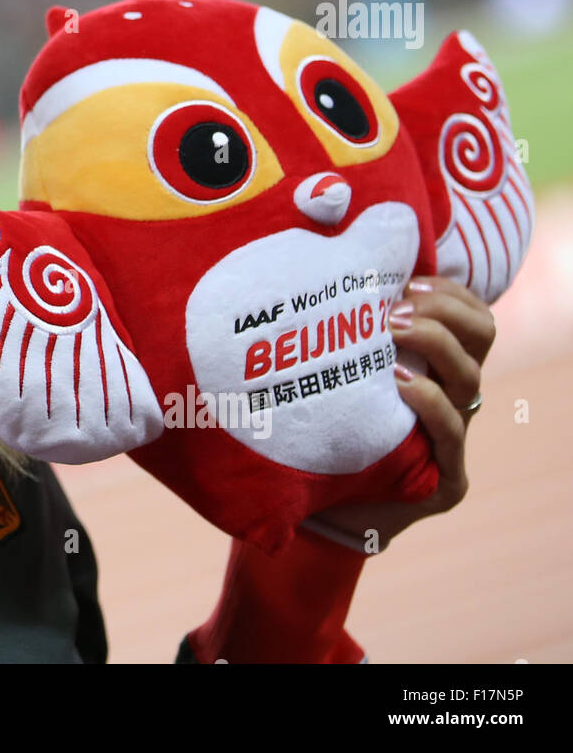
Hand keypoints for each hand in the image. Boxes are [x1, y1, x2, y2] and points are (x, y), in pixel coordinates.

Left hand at [308, 275, 495, 551]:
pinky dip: (427, 400)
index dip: (447, 291)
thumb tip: (304, 275)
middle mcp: (453, 397)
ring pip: (470, 377)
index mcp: (436, 368)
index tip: (405, 280)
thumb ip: (336, 334)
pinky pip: (450, 431)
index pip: (470, 316)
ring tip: (390, 331)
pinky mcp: (445, 478)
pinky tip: (398, 382)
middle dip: (444, 310)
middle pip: (481, 335)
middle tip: (395, 307)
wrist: (319, 511)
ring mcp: (454, 437)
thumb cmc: (321, 432)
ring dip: (432, 344)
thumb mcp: (332, 375)